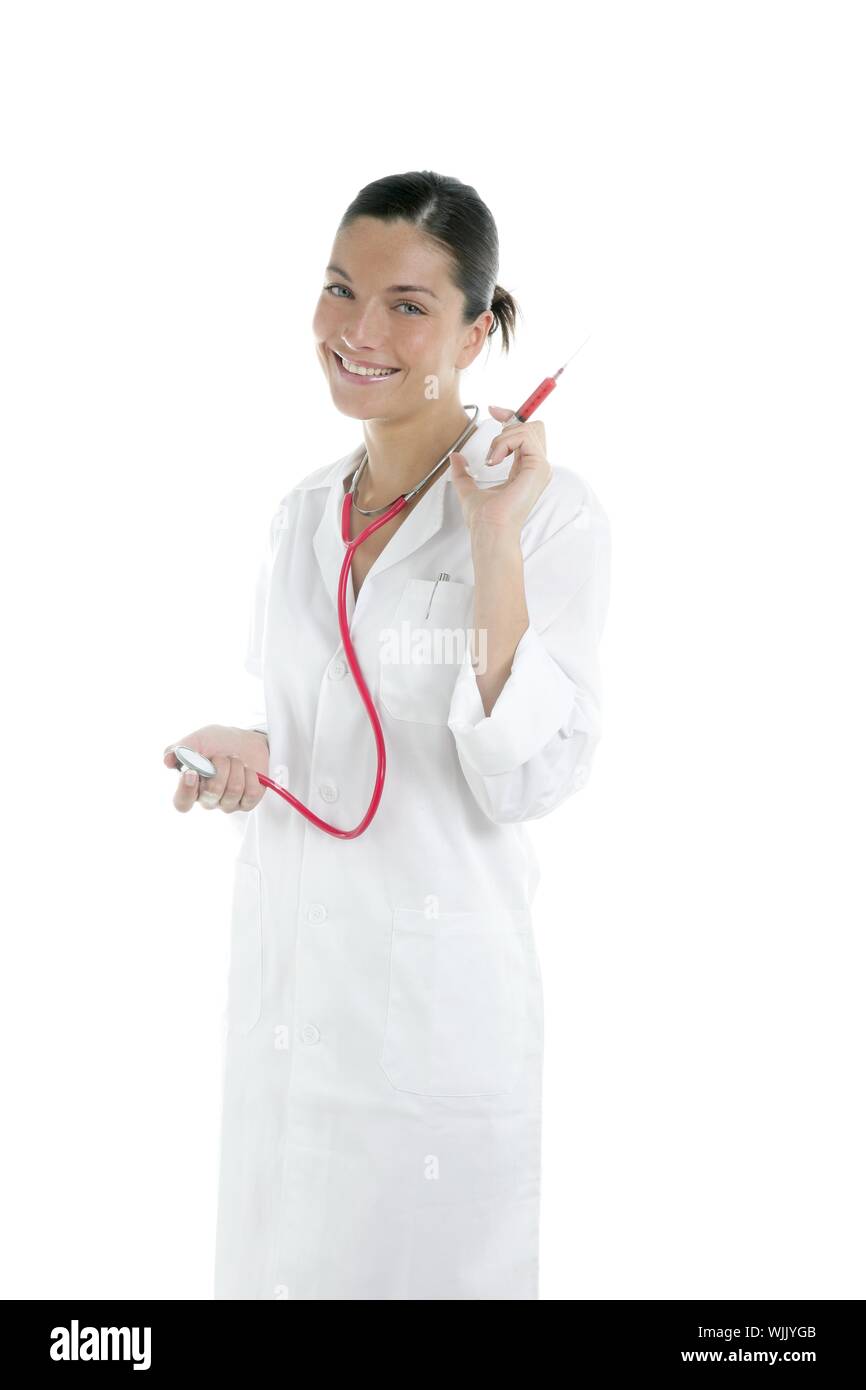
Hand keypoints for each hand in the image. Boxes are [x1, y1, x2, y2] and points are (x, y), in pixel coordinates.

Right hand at [163, 725, 269, 813]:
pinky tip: (246, 770)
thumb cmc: (216, 742)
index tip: (192, 772)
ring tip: (235, 760)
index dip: (186, 791)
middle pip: (211, 793)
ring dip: (237, 768)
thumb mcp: (197, 740)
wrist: (244, 740)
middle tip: (222, 756)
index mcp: (190, 787)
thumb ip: (181, 749)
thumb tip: (167, 760)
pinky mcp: (247, 802)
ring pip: (233, 791)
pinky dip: (250, 776)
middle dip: (220, 767)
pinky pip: (250, 793)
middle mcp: (207, 799)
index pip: (182, 803)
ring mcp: (227, 803)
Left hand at [449, 404, 551, 536]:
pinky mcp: (538, 467)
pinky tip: (494, 461)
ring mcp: (540, 467)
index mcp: (525, 470)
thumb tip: (455, 457)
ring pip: (528, 429)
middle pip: (534, 426)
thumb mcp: (468, 489)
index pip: (525, 434)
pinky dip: (504, 443)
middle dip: (511, 419)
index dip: (511, 417)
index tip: (493, 411)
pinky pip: (524, 437)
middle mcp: (536, 467)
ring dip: (503, 437)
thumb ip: (463, 473)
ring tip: (491, 459)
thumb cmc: (484, 518)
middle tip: (493, 422)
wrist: (490, 530)